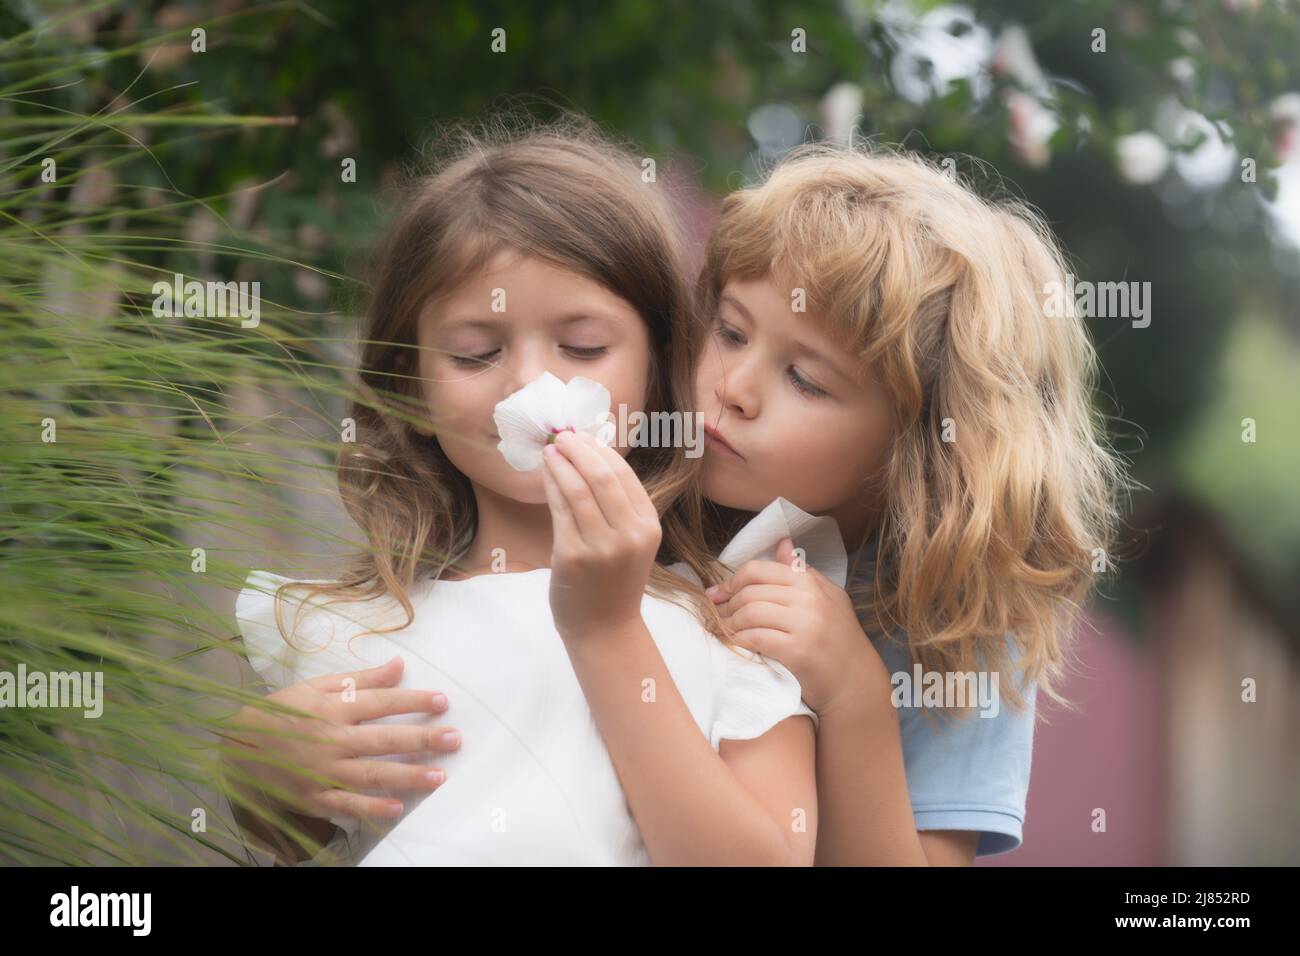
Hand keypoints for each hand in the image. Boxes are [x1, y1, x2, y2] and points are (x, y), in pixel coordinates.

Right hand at [221, 657, 461, 822]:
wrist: (235, 745)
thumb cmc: (281, 711)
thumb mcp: (316, 686)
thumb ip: (359, 678)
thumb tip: (398, 665)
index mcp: (331, 709)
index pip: (380, 703)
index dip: (413, 701)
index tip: (443, 702)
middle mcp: (330, 740)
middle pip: (383, 739)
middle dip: (422, 739)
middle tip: (454, 739)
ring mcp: (322, 771)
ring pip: (371, 774)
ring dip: (407, 775)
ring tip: (440, 776)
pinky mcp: (313, 797)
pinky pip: (346, 805)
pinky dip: (371, 808)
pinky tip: (397, 807)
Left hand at [540, 429, 660, 639]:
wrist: (604, 628)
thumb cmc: (614, 582)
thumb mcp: (630, 542)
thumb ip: (617, 507)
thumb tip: (590, 457)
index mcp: (649, 527)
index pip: (624, 476)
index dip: (601, 451)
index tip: (583, 437)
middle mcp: (629, 535)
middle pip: (602, 477)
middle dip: (580, 450)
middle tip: (562, 436)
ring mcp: (601, 546)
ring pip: (578, 490)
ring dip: (562, 464)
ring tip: (551, 450)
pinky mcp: (573, 556)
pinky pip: (560, 510)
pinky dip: (552, 486)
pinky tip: (546, 474)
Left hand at [707, 538, 891, 717]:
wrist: (856, 681)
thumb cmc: (839, 639)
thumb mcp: (827, 596)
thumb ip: (801, 571)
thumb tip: (782, 542)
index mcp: (810, 581)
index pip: (758, 570)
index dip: (732, 581)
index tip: (718, 594)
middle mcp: (809, 598)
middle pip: (750, 592)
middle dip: (726, 604)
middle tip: (715, 615)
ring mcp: (805, 624)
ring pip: (750, 613)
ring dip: (729, 623)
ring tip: (721, 630)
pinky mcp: (798, 650)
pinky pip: (756, 638)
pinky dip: (739, 640)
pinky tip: (734, 644)